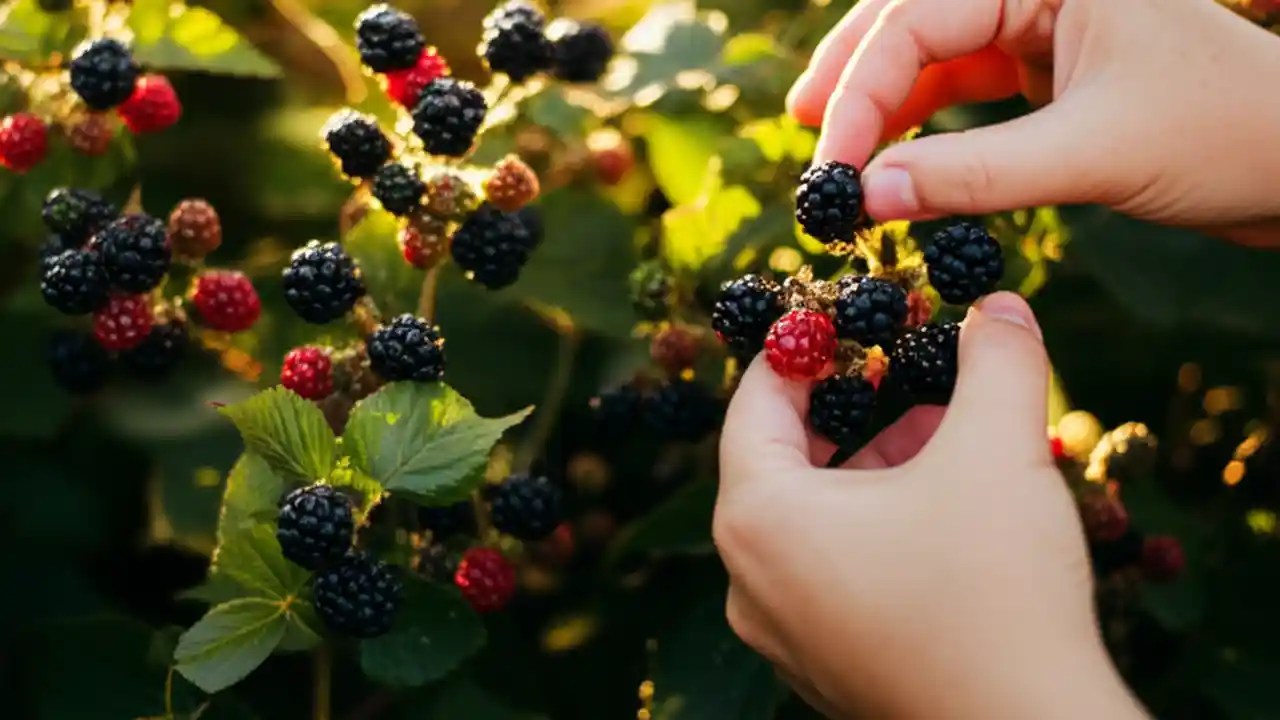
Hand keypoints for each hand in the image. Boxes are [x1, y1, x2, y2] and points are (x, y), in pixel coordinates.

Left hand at [714, 293, 1146, 717]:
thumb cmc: (995, 595)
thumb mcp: (999, 451)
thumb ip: (996, 360)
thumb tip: (1001, 302)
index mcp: (758, 518)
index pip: (755, 402)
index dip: (802, 348)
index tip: (847, 316)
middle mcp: (750, 579)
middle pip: (782, 458)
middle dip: (847, 405)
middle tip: (897, 367)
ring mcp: (783, 631)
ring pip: (813, 516)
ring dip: (871, 465)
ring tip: (945, 432)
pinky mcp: (823, 663)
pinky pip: (831, 569)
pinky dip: (875, 525)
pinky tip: (946, 506)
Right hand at [789, 0, 1279, 245]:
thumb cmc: (1225, 137)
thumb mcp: (1093, 155)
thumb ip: (974, 176)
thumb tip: (868, 199)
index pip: (923, 15)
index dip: (863, 91)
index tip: (832, 168)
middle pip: (915, 17)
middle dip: (856, 78)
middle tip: (801, 132)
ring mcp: (1046, 23)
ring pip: (934, 52)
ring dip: (883, 102)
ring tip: (833, 150)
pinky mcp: (1050, 68)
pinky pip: (964, 86)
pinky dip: (924, 124)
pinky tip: (892, 157)